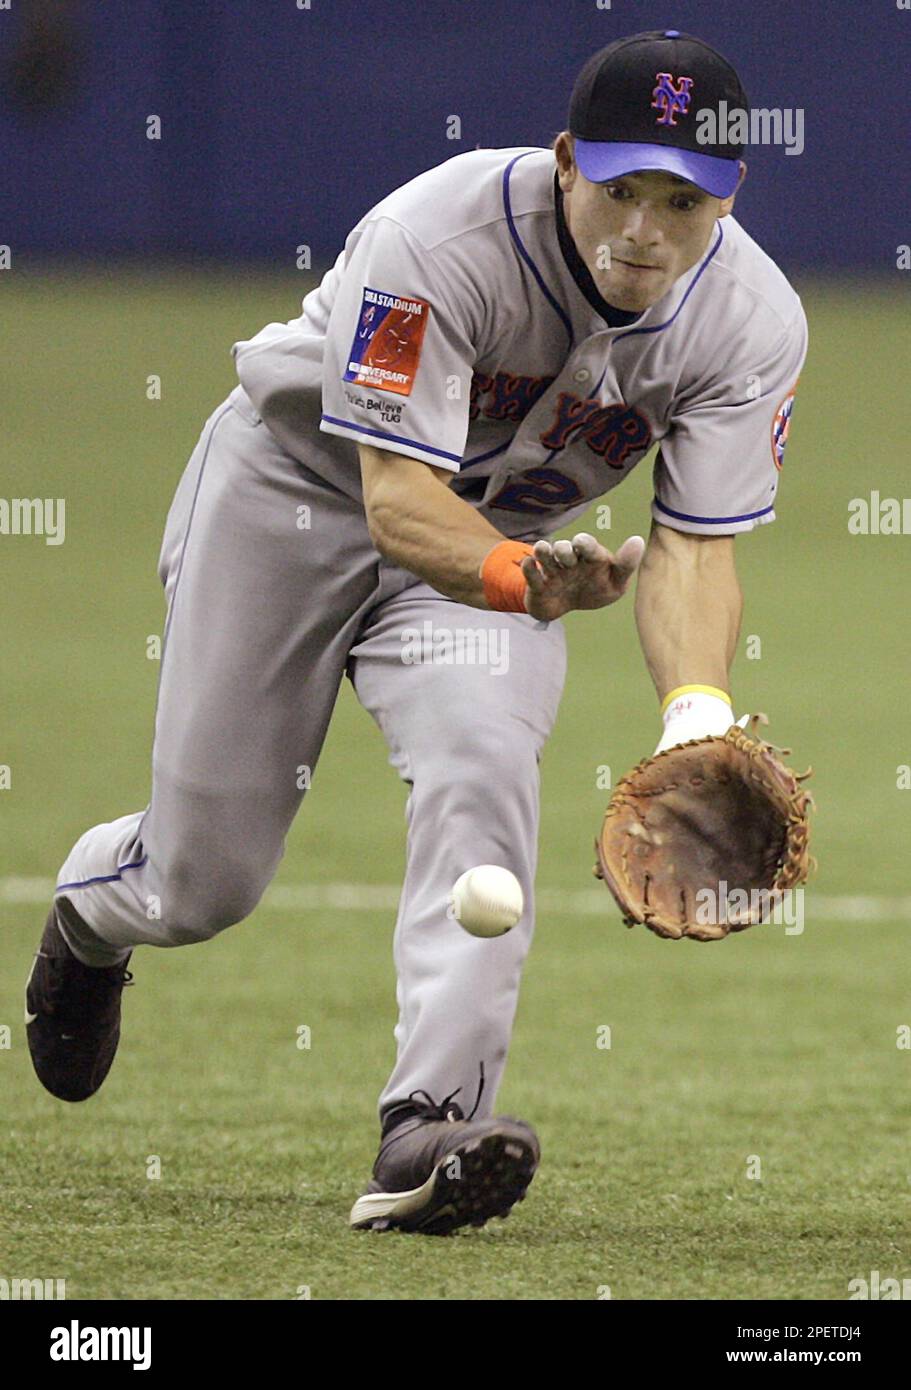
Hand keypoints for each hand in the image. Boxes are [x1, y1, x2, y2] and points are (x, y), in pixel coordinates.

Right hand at [521, 532, 645, 620]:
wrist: (565, 605)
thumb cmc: (594, 589)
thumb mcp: (615, 583)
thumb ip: (625, 564)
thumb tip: (638, 540)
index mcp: (589, 557)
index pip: (587, 546)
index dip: (584, 543)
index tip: (580, 543)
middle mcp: (569, 560)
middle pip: (564, 549)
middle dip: (564, 550)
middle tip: (565, 554)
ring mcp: (552, 571)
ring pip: (545, 556)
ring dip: (543, 552)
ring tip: (542, 550)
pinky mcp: (537, 584)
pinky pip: (530, 573)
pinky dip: (529, 568)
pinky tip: (530, 564)